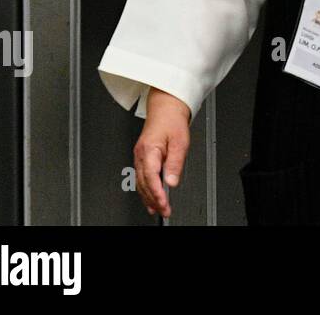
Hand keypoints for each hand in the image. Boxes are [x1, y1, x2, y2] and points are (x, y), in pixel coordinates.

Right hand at [134, 88, 190, 217]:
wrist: (165, 109)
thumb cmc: (172, 122)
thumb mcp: (180, 141)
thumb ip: (175, 162)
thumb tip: (172, 181)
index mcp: (149, 149)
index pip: (151, 176)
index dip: (156, 192)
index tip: (164, 203)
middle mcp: (141, 155)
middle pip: (144, 182)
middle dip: (153, 199)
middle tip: (164, 211)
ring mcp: (139, 156)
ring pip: (140, 182)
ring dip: (148, 197)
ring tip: (157, 209)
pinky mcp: (142, 158)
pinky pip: (141, 177)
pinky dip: (146, 189)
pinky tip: (151, 197)